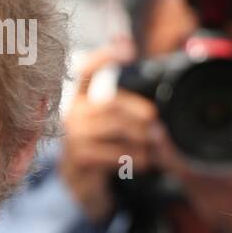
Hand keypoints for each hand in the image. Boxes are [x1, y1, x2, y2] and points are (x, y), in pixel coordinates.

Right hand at [59, 38, 159, 222]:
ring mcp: (72, 136)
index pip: (87, 70)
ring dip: (139, 135)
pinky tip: (145, 162)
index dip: (105, 57)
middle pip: (108, 103)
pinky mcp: (78, 159)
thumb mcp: (115, 129)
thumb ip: (130, 115)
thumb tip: (159, 118)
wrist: (82, 185)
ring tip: (156, 143)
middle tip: (157, 122)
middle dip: (138, 112)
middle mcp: (72, 113)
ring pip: (111, 127)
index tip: (128, 48)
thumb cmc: (104, 150)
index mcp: (81, 98)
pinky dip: (133, 157)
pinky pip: (110, 153)